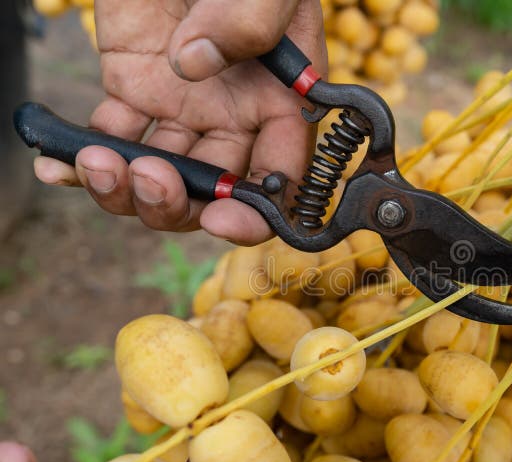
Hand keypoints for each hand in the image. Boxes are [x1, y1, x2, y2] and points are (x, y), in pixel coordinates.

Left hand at [34, 0, 325, 244]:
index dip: (255, 210)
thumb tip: (194, 66)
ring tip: (96, 164)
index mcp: (280, 100)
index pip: (278, 175)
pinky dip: (81, 158)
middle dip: (180, 203)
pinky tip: (59, 162)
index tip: (220, 217)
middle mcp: (235, 116)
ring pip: (160, 176)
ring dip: (127, 189)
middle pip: (212, 190)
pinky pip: (110, 137)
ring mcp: (182, 108)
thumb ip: (250, 21)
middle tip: (151, 180)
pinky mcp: (133, 89)